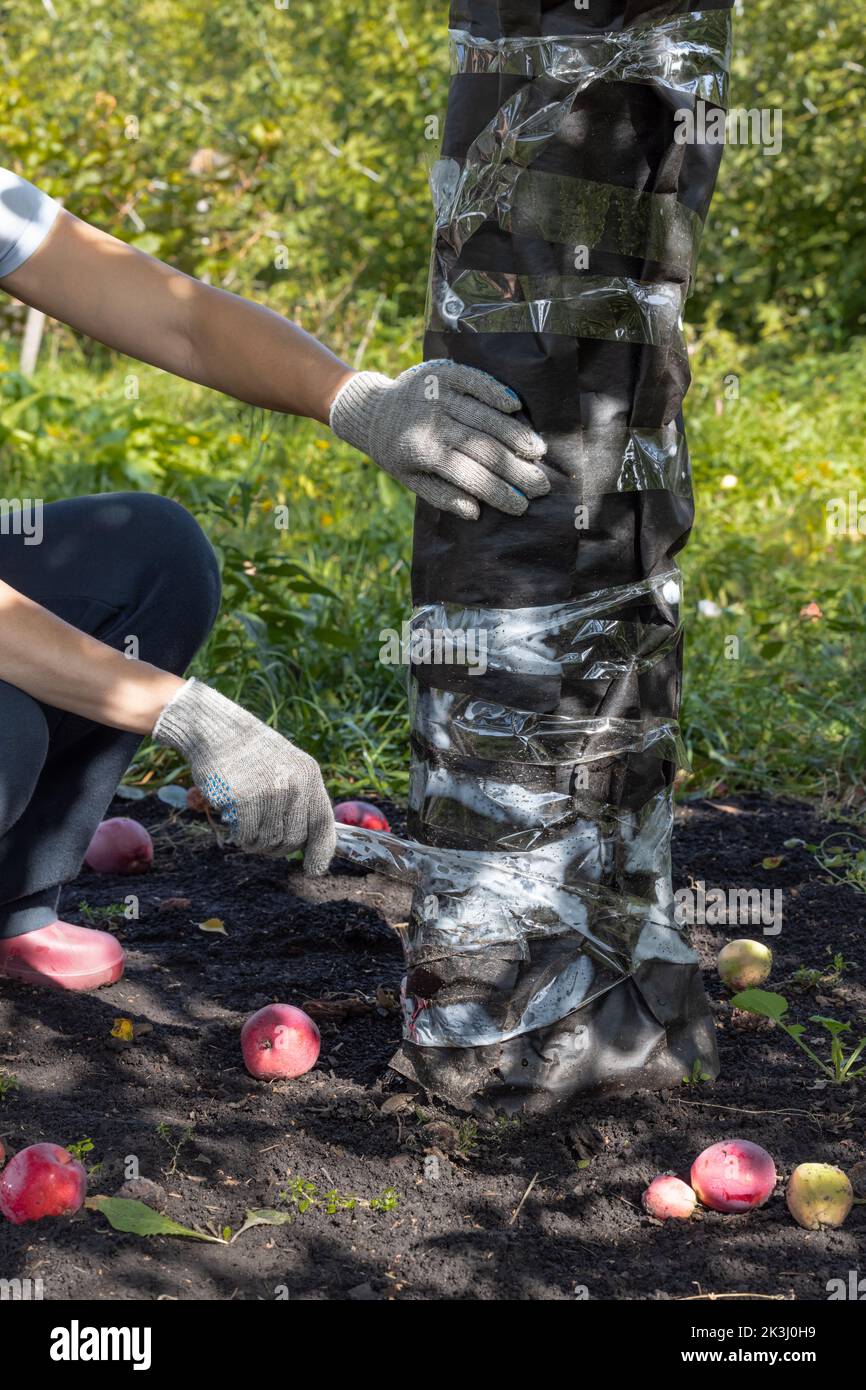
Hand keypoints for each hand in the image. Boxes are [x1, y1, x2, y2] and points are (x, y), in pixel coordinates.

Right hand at [153, 680, 334, 873]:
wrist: (216, 729)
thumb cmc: (249, 754)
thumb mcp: (286, 767)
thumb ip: (299, 800)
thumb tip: (305, 844)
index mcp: (309, 775)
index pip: (323, 823)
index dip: (320, 852)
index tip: (313, 870)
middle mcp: (295, 784)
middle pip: (294, 839)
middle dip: (277, 847)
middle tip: (260, 839)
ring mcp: (270, 791)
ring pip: (269, 841)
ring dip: (254, 841)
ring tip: (244, 822)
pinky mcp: (245, 798)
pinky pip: (246, 836)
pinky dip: (238, 835)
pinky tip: (232, 817)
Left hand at [328, 360, 548, 519]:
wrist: (373, 411)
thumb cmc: (397, 452)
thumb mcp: (412, 480)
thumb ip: (443, 496)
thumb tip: (476, 512)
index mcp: (423, 453)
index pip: (471, 477)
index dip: (499, 493)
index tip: (522, 506)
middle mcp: (432, 423)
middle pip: (484, 448)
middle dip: (516, 469)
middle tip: (541, 484)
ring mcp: (439, 395)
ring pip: (485, 416)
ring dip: (514, 434)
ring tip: (537, 451)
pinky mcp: (443, 373)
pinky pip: (475, 381)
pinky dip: (496, 392)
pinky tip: (517, 407)